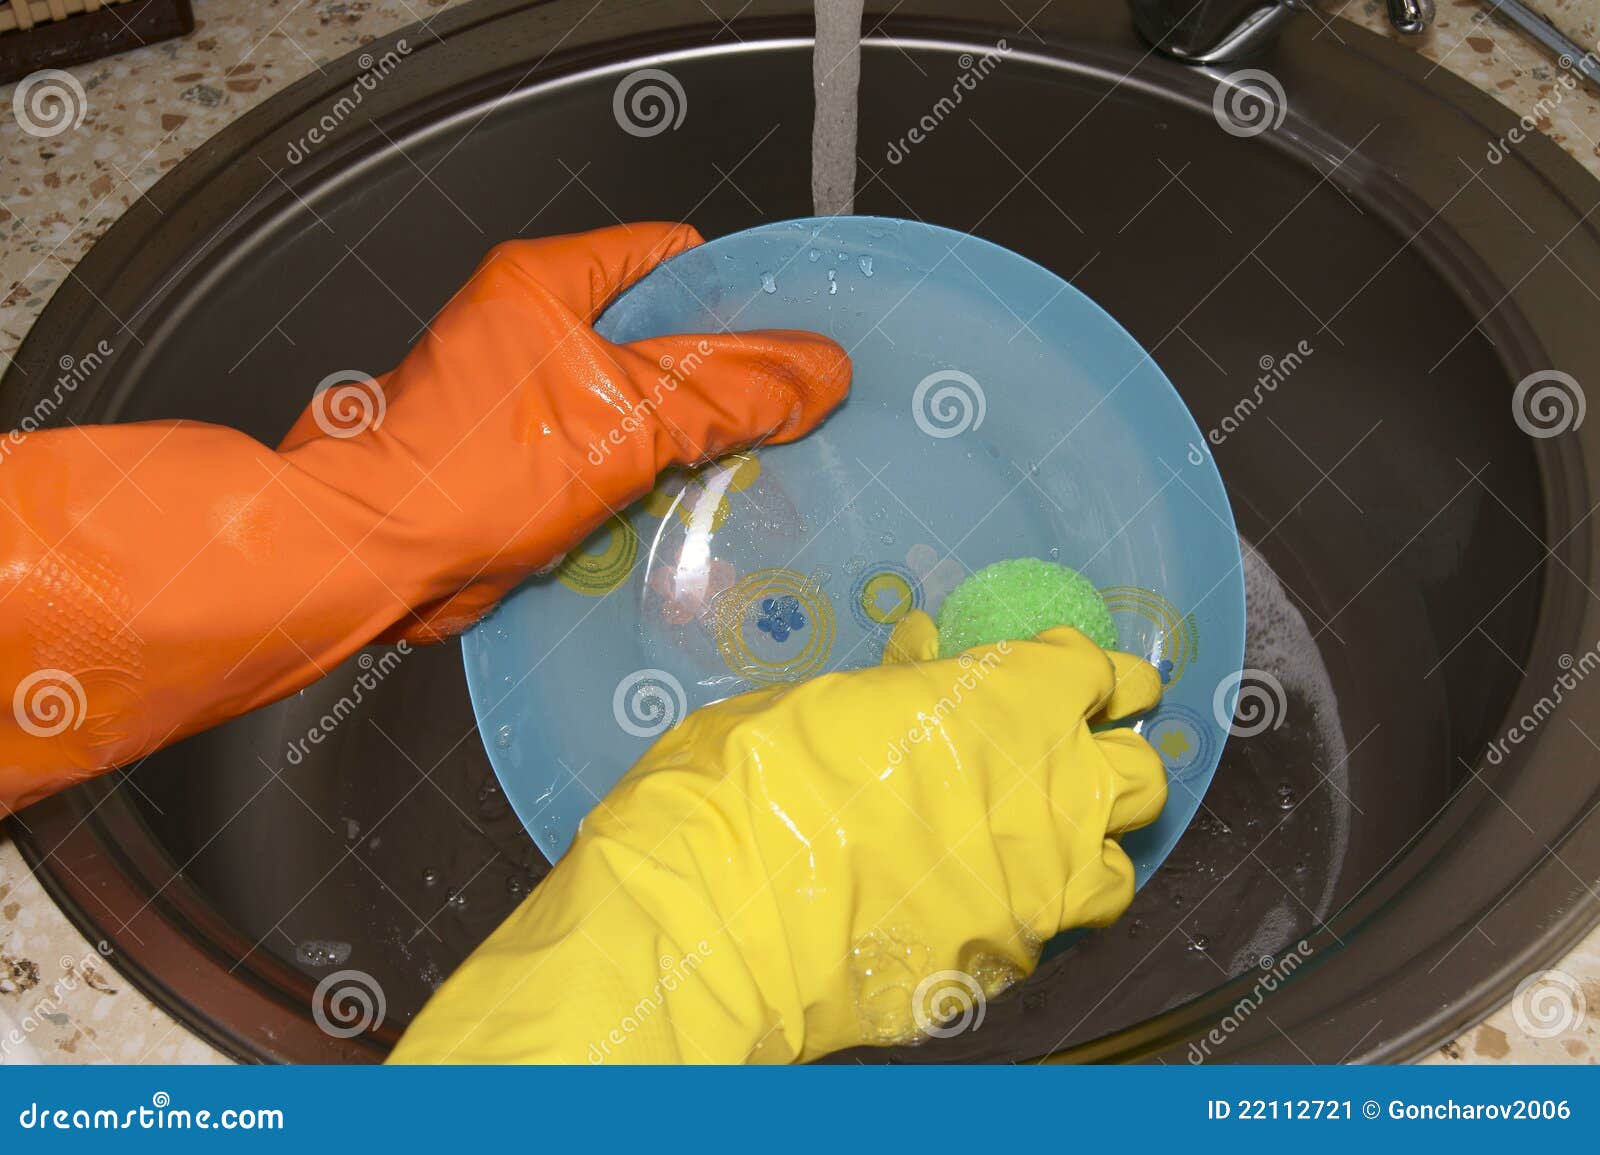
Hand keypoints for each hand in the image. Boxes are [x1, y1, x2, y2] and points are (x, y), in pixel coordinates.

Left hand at [0, 223, 849, 812]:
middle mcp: (535, 329)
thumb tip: (821, 372)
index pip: (674, 259)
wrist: (373, 560)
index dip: (739, 298)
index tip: (798, 346)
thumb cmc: (471, 472)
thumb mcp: (625, 419)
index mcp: (550, 282)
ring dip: (690, 443)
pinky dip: (651, 485)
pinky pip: (612, 460)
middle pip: (662, 338)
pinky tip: (700, 511)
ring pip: (640, 407)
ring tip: (762, 467)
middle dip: (724, 382)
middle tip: (791, 418)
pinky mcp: (526, 462)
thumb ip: (729, 394)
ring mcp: (528, 399)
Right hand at [389, 616, 1164, 1063]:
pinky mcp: (1007, 963)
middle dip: (1107, 761)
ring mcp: (1039, 888)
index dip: (1091, 674)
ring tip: (1036, 844)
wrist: (718, 911)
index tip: (1081, 678)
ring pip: (1116, 866)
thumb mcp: (826, 698)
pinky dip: (1029, 917)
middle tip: (1061, 761)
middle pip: (1138, 771)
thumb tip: (922, 650)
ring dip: (1086, 847)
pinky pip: (1049, 936)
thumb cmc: (758, 779)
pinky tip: (978, 907)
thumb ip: (900, 681)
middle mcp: (1050, 793)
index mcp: (1012, 704)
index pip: (1099, 674)